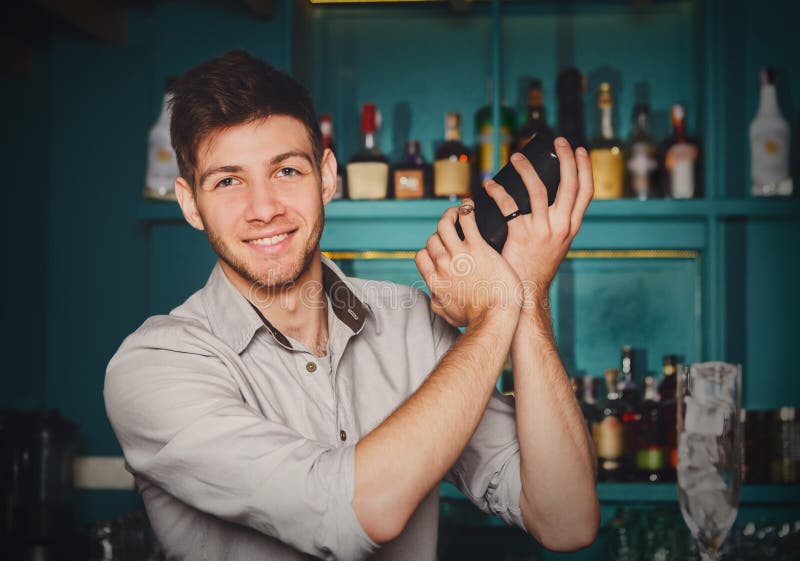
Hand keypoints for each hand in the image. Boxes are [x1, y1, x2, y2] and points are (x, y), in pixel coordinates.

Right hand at [415, 204, 521, 326]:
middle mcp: (443, 265)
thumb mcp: (448, 314)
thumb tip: (433, 294)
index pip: (421, 255)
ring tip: (459, 210)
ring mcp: (460, 255)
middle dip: (442, 234)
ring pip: (444, 224)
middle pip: (433, 239)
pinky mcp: (478, 248)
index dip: (429, 250)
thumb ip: (437, 301)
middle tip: (454, 230)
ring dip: (450, 213)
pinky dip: (466, 209)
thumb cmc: (477, 319)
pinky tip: (471, 207)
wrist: (496, 317)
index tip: (440, 249)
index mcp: (435, 281)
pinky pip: (467, 220)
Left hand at [483, 137, 593, 305]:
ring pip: (538, 189)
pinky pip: (508, 205)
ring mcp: (542, 230)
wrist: (526, 293)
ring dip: (526, 168)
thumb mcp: (554, 245)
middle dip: (565, 158)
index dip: (584, 168)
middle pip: (570, 184)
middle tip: (557, 140)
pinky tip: (489, 185)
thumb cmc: (535, 267)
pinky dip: (497, 191)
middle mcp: (561, 226)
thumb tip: (539, 199)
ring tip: (516, 156)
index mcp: (571, 227)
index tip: (579, 150)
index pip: (586, 192)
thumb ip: (552, 224)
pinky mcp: (521, 234)